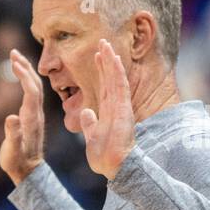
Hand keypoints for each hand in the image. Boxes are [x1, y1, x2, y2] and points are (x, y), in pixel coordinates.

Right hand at [0, 49, 45, 184]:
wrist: (29, 172)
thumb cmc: (18, 163)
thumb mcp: (12, 152)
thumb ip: (13, 135)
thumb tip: (11, 118)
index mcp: (31, 119)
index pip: (31, 91)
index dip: (24, 75)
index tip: (14, 61)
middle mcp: (35, 114)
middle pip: (35, 85)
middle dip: (25, 67)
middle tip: (13, 52)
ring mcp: (35, 115)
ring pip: (34, 88)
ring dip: (26, 71)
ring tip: (15, 59)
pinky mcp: (32, 117)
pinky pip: (32, 94)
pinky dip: (26, 81)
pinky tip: (21, 76)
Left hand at [79, 39, 136, 180]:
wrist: (114, 166)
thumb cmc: (104, 156)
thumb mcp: (92, 138)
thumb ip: (90, 124)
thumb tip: (85, 112)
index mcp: (108, 111)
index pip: (104, 86)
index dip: (100, 71)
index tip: (97, 56)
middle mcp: (116, 106)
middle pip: (110, 79)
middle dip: (106, 61)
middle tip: (103, 43)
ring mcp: (121, 106)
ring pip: (116, 78)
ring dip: (111, 61)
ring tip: (106, 45)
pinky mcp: (124, 109)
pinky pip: (120, 86)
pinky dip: (117, 72)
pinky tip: (113, 59)